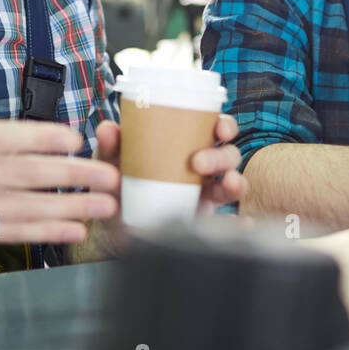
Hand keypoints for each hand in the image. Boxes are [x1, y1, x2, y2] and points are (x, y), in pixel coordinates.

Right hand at [0, 33, 120, 253]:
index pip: (3, 138)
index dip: (41, 139)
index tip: (76, 138)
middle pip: (24, 176)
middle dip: (72, 176)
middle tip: (110, 177)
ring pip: (24, 208)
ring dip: (69, 208)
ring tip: (105, 207)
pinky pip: (8, 233)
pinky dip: (42, 233)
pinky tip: (72, 232)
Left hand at [93, 113, 246, 216]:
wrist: (114, 224)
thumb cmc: (117, 184)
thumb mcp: (111, 164)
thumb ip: (110, 147)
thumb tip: (107, 128)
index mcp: (185, 145)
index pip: (214, 129)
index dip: (225, 125)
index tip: (220, 129)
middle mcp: (201, 167)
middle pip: (228, 155)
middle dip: (222, 155)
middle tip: (198, 163)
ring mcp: (205, 194)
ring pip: (233, 183)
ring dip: (236, 182)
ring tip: (227, 184)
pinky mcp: (204, 219)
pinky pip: (229, 221)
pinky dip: (238, 222)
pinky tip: (241, 223)